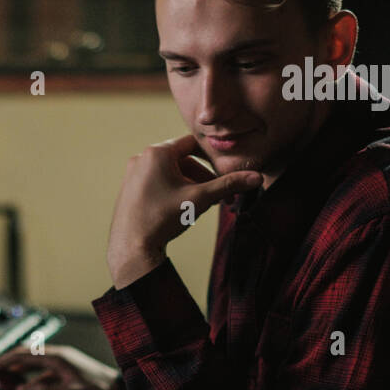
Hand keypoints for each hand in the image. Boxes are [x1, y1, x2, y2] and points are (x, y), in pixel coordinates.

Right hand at [0, 344, 124, 389]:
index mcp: (57, 357)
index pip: (22, 355)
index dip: (2, 363)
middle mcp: (58, 355)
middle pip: (25, 355)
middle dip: (5, 364)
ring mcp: (63, 362)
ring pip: (33, 363)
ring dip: (17, 371)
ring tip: (2, 381)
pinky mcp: (67, 370)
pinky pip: (43, 372)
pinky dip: (30, 378)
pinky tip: (25, 389)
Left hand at [106, 134, 261, 287]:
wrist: (131, 246)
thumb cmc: (163, 218)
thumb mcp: (201, 198)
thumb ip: (229, 184)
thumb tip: (258, 178)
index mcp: (157, 153)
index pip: (192, 143)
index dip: (212, 157)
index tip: (225, 172)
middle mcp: (142, 158)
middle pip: (182, 159)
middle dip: (204, 177)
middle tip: (220, 196)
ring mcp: (134, 173)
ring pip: (171, 172)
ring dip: (191, 185)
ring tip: (204, 205)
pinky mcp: (131, 187)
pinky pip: (158, 181)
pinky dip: (175, 189)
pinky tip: (184, 209)